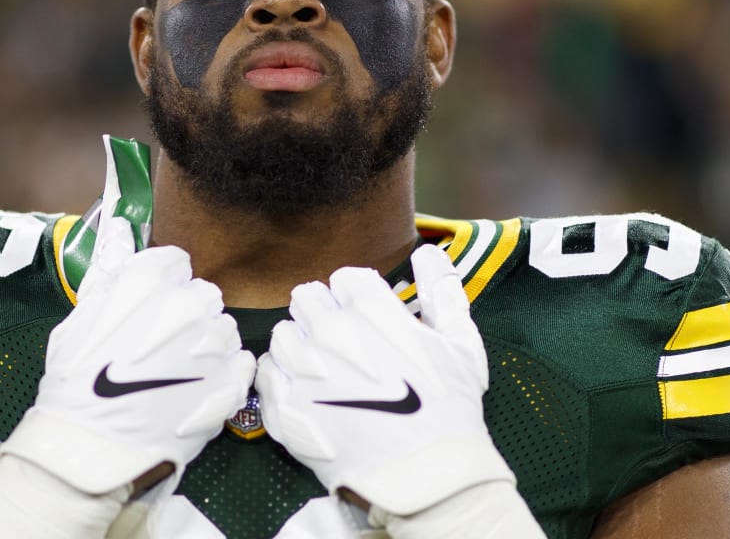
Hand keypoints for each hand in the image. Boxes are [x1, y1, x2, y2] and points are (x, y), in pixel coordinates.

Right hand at [0, 216, 255, 494]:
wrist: (91, 446)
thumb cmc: (76, 383)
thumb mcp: (79, 319)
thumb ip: (108, 276)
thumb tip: (118, 231)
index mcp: (149, 283)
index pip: (175, 263)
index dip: (162, 286)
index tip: (151, 308)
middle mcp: (187, 304)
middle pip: (202, 294)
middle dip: (185, 314)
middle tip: (161, 346)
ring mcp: (213, 343)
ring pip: (222, 328)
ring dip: (206, 344)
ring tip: (177, 374)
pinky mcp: (231, 379)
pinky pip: (240, 361)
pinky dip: (224, 372)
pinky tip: (196, 388)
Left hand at [255, 244, 513, 515]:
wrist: (427, 476)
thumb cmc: (448, 408)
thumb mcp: (461, 343)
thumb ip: (443, 290)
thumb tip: (429, 252)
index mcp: (368, 311)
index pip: (344, 279)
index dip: (358, 296)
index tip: (369, 316)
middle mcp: (328, 334)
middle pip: (306, 298)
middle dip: (325, 312)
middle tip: (344, 339)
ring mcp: (303, 372)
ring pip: (283, 334)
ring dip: (301, 342)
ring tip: (325, 365)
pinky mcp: (286, 409)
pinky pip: (268, 374)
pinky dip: (283, 377)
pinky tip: (306, 388)